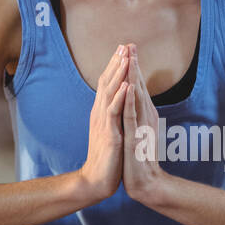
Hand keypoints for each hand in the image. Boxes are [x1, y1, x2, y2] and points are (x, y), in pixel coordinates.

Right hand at [78, 44, 129, 202]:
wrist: (98, 180)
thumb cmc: (107, 157)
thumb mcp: (110, 131)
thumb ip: (112, 115)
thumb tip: (117, 101)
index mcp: (102, 112)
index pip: (107, 84)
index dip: (114, 66)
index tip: (123, 49)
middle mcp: (100, 113)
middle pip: (107, 83)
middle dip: (116, 63)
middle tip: (124, 45)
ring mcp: (104, 123)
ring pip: (110, 93)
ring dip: (118, 74)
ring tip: (126, 57)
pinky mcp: (109, 134)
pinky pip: (114, 113)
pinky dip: (120, 98)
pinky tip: (127, 86)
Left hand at [121, 45, 168, 203]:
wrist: (144, 182)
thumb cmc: (139, 156)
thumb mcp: (138, 129)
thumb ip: (137, 113)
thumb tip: (134, 98)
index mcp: (144, 113)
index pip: (138, 85)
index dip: (134, 66)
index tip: (128, 46)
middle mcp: (145, 116)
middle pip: (140, 86)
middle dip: (134, 64)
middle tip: (131, 43)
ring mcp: (141, 126)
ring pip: (137, 96)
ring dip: (134, 77)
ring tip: (130, 58)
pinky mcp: (136, 137)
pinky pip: (132, 116)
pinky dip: (130, 101)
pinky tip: (129, 88)